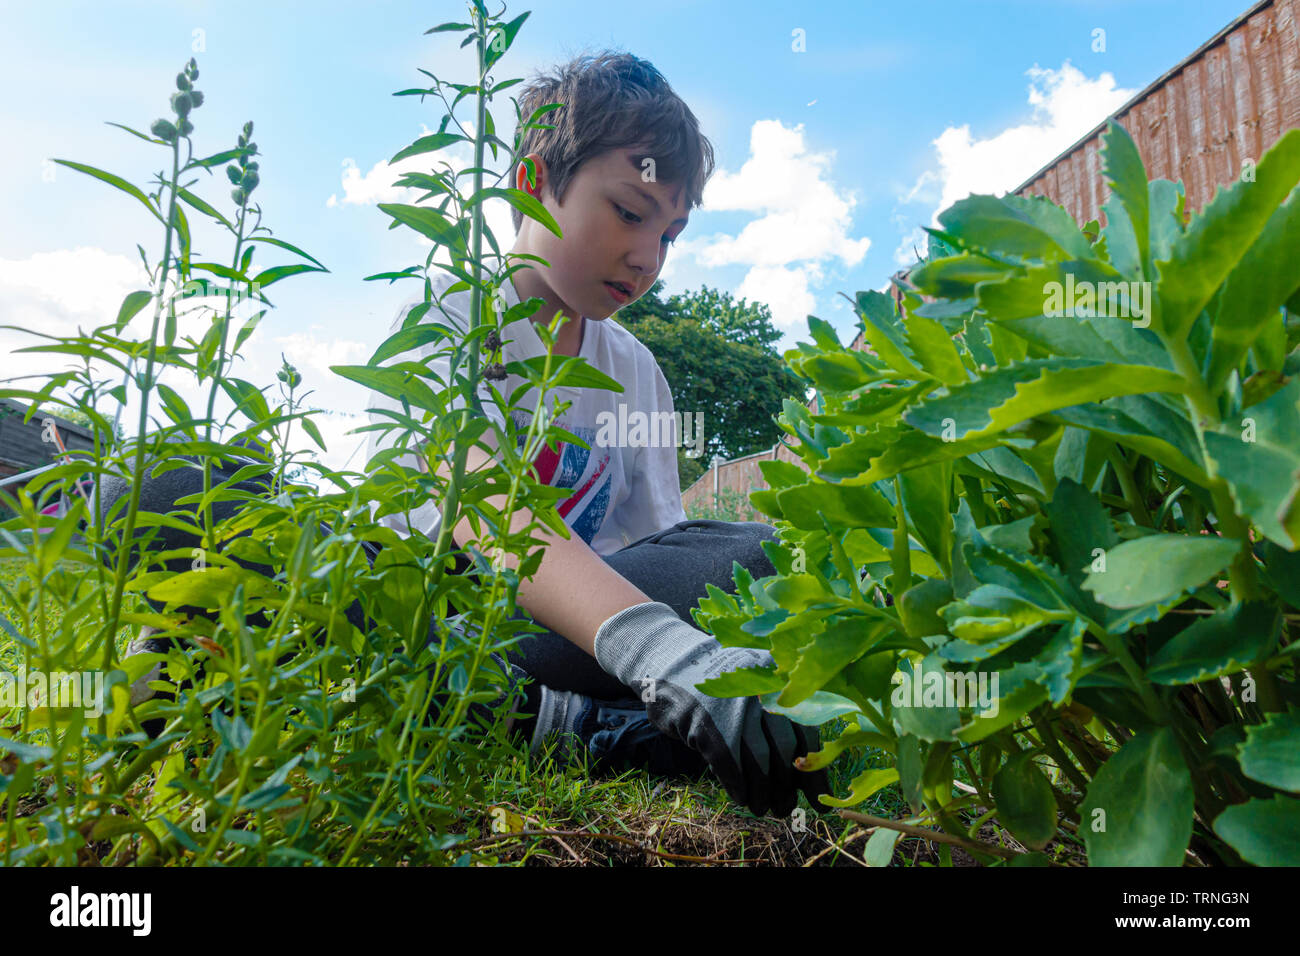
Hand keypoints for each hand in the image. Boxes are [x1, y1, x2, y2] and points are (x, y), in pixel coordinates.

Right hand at [594, 601, 828, 815]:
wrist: (672, 659)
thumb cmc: (723, 682)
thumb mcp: (758, 682)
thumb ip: (785, 711)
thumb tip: (809, 767)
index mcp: (782, 680)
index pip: (808, 732)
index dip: (815, 771)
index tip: (820, 801)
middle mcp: (762, 691)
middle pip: (786, 751)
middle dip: (789, 787)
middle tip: (786, 808)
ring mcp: (733, 706)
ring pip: (760, 762)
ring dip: (764, 793)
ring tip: (765, 808)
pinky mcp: (705, 722)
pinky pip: (728, 764)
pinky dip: (738, 786)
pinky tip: (740, 798)